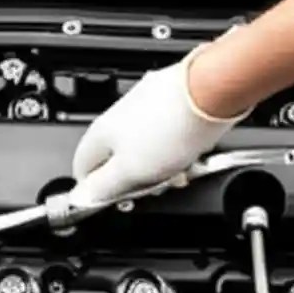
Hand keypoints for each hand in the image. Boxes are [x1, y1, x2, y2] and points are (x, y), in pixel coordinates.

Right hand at [70, 46, 244, 205]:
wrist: (211, 93)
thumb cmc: (173, 128)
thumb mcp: (131, 172)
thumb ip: (103, 187)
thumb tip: (83, 197)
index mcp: (100, 132)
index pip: (81, 168)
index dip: (97, 189)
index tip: (117, 199)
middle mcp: (118, 115)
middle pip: (116, 159)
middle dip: (136, 179)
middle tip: (154, 187)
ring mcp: (144, 105)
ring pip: (144, 147)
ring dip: (160, 166)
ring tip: (179, 172)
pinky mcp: (169, 101)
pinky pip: (165, 133)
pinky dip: (175, 147)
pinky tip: (190, 153)